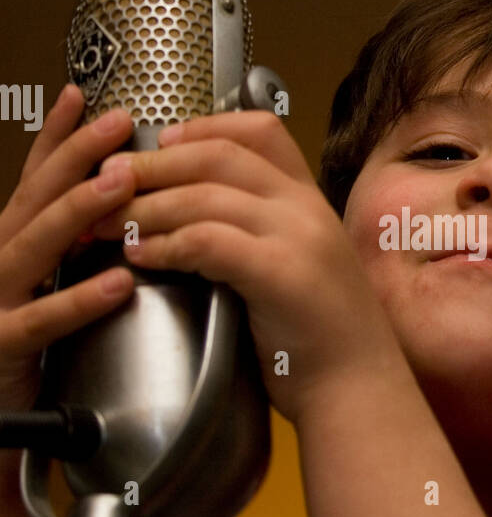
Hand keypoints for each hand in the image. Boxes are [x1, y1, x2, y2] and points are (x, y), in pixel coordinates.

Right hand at [0, 85, 137, 415]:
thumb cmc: (21, 342)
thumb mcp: (43, 278)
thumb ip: (68, 237)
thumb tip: (109, 187)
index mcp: (13, 240)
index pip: (33, 177)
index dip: (57, 135)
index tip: (82, 96)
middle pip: (36, 196)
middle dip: (77, 155)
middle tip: (120, 123)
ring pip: (36, 244)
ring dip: (79, 209)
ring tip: (122, 183)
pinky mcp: (4, 343)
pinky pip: (43, 319)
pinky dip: (80, 299)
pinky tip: (119, 284)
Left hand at [91, 111, 404, 424]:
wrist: (358, 389)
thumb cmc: (321, 338)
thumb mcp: (299, 266)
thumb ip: (262, 233)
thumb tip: (192, 213)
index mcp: (310, 200)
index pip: (259, 131)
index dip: (203, 127)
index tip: (161, 142)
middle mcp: (307, 208)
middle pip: (218, 156)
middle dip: (153, 165)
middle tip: (108, 182)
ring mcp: (298, 238)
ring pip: (205, 195)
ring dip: (146, 207)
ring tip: (110, 225)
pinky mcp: (281, 275)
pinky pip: (208, 241)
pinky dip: (165, 244)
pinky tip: (140, 256)